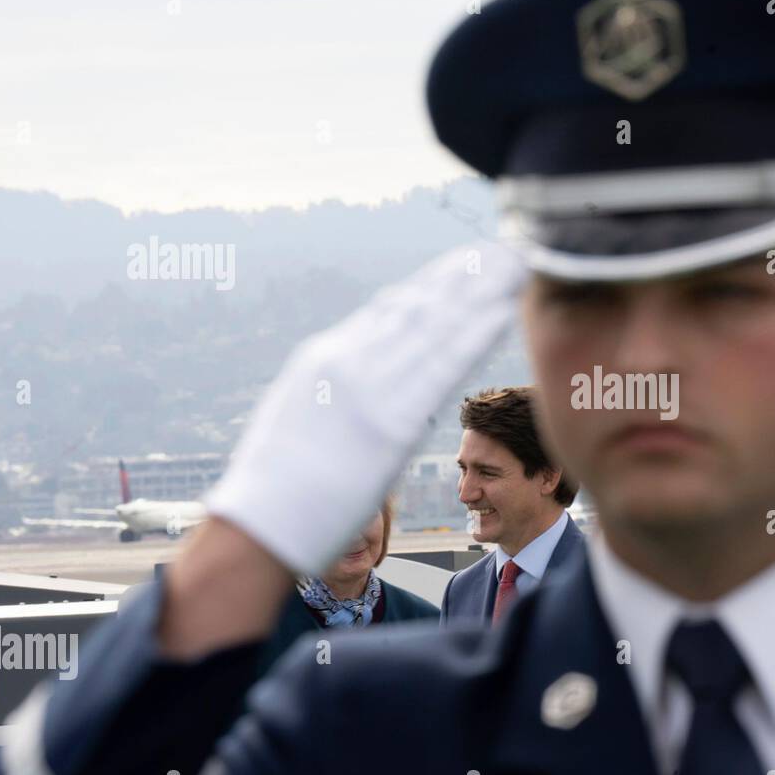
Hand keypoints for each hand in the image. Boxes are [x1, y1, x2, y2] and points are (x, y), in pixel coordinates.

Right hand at [203, 242, 527, 574]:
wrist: (262, 522)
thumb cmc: (277, 485)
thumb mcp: (297, 417)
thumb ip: (330, 392)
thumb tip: (346, 381)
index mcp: (325, 360)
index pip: (390, 314)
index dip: (432, 287)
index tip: (461, 267)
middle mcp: (350, 364)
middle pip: (420, 311)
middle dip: (463, 280)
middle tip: (500, 252)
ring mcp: (370, 391)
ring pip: (437, 330)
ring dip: (480, 296)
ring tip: (513, 268)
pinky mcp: (391, 424)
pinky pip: (443, 370)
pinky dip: (475, 336)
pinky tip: (503, 311)